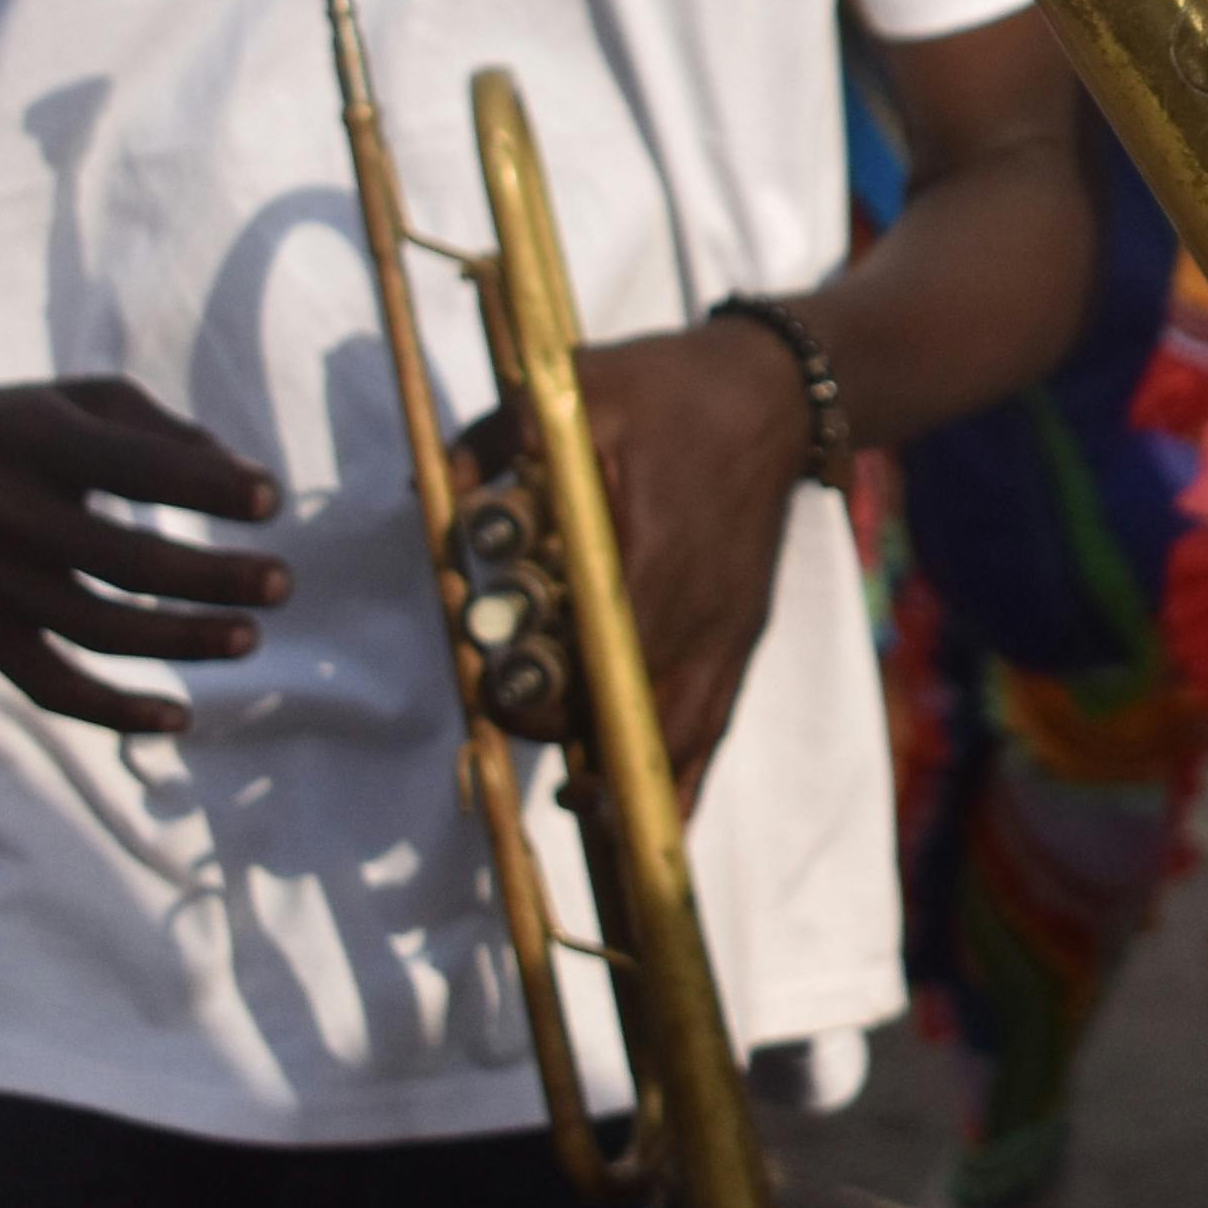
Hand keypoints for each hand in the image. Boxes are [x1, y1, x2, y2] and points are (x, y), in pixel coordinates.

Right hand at [0, 376, 287, 738]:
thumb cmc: (27, 427)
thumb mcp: (86, 401)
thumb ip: (166, 432)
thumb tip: (245, 479)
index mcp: (33, 436)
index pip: (130, 464)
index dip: (205, 484)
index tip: (274, 499)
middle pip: (118, 558)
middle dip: (210, 577)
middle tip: (283, 584)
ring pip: (92, 629)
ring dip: (180, 641)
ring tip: (251, 635)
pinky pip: (47, 685)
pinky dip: (113, 710)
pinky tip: (180, 717)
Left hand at [470, 323, 804, 790]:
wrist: (776, 392)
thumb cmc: (669, 387)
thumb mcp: (578, 388)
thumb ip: (497, 439)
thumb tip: (431, 491)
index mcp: (653, 549)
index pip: (599, 655)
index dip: (546, 695)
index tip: (494, 691)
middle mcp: (697, 605)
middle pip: (633, 706)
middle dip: (567, 728)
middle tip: (512, 716)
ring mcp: (726, 627)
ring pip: (681, 733)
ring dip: (627, 771)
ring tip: (580, 796)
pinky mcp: (742, 634)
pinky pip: (716, 724)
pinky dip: (685, 778)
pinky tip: (649, 820)